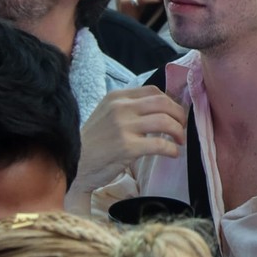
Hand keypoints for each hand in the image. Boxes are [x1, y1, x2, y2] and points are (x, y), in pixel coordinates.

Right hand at [72, 86, 186, 191]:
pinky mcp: (127, 147)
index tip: (175, 113)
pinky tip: (173, 153)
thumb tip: (162, 107)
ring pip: (165, 121)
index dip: (170, 102)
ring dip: (178, 131)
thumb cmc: (93, 142)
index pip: (153, 91)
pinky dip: (172, 149)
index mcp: (116, 97)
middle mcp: (120, 108)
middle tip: (182, 127)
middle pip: (163, 103)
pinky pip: (160, 144)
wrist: (74, 165)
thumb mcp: (107, 114)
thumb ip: (129, 107)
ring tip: (179, 140)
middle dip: (179, 114)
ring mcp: (123, 127)